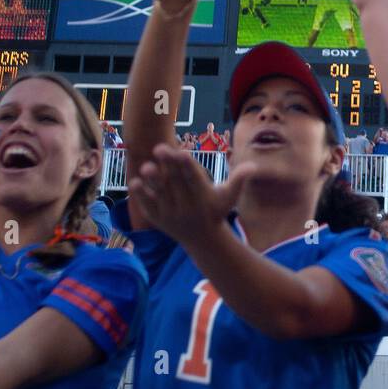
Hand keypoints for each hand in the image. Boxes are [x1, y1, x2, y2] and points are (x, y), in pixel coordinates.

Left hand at [128, 143, 246, 243]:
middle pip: (176, 183)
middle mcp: (188, 206)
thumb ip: (238, 180)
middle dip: (168, 166)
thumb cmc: (217, 212)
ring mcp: (172, 214)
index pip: (195, 179)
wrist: (203, 240)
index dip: (187, 165)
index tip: (181, 151)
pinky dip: (142, 196)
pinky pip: (149, 207)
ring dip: (153, 181)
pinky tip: (135, 182)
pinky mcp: (160, 221)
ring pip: (161, 194)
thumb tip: (253, 165)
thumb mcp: (229, 197)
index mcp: (204, 197)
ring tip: (146, 167)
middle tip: (158, 147)